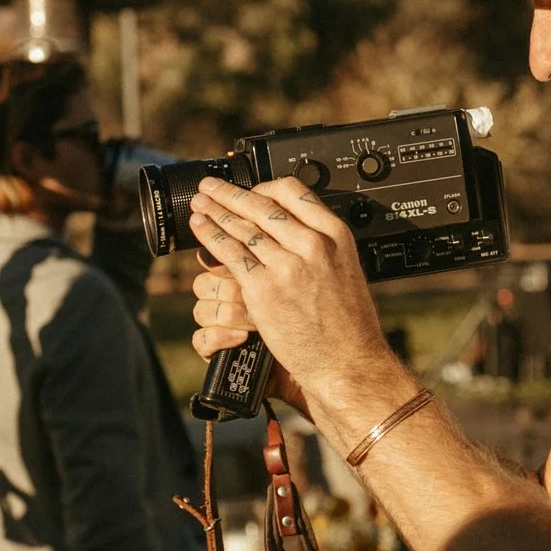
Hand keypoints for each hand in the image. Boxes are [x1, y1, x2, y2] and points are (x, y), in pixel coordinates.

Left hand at [185, 176, 400, 417]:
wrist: (349, 363)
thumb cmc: (350, 327)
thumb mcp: (346, 271)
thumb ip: (322, 248)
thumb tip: (292, 233)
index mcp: (336, 235)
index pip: (295, 192)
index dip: (264, 186)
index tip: (250, 189)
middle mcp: (312, 245)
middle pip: (262, 206)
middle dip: (230, 193)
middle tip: (211, 187)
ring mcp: (286, 266)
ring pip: (241, 227)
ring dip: (214, 211)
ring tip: (200, 203)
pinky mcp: (264, 290)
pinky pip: (230, 254)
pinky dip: (210, 237)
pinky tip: (200, 227)